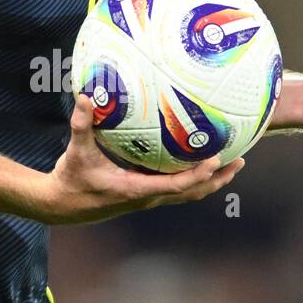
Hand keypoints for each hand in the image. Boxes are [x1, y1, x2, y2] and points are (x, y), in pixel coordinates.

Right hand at [35, 93, 244, 224]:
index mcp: (136, 190)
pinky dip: (193, 178)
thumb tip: (86, 96)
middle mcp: (147, 198)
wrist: (62, 206)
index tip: (216, 160)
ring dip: (210, 180)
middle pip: (192, 192)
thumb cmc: (71, 179)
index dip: (198, 174)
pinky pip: (176, 188)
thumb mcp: (75, 151)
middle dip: (218, 179)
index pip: (176, 186)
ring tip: (232, 163)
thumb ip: (82, 124)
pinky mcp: (143, 196)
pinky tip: (198, 161)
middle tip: (240, 160)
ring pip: (187, 193)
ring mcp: (147, 199)